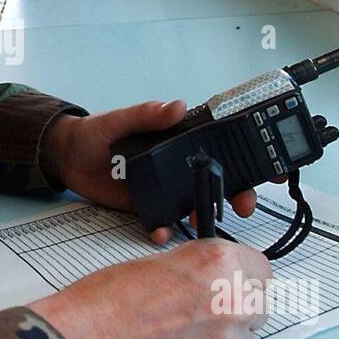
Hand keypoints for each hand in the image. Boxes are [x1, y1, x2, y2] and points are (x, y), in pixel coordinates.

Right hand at [29, 237, 272, 338]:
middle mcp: (233, 304)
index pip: (261, 269)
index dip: (241, 278)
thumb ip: (198, 270)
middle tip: (195, 317)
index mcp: (218, 265)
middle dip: (233, 311)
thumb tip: (216, 282)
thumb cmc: (104, 305)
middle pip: (257, 308)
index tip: (230, 286)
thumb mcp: (156, 263)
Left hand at [42, 100, 256, 242]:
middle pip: (220, 178)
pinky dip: (167, 229)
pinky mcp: (150, 206)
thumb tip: (176, 106)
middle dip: (239, 192)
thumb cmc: (94, 132)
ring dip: (207, 213)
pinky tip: (162, 232)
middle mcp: (179, 163)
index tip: (271, 167)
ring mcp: (167, 186)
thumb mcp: (119, 118)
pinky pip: (166, 220)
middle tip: (244, 204)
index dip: (251, 154)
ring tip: (203, 221)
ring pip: (199, 202)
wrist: (67, 158)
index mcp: (178, 138)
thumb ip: (146, 114)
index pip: (222, 144)